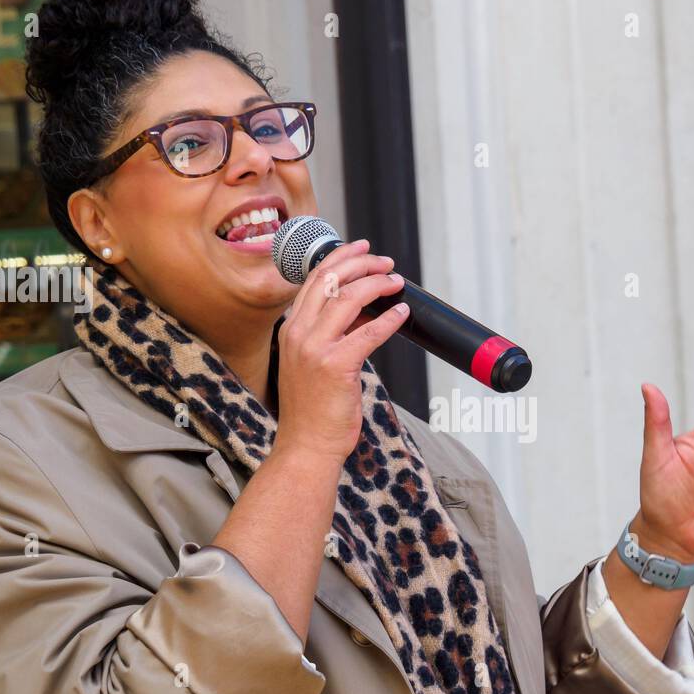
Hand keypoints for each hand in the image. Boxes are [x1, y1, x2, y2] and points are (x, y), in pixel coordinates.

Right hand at [273, 239, 409, 462]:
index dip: (340, 258)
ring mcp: (314, 349)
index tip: (361, 248)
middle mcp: (298, 333)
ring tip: (396, 281)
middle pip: (330, 280)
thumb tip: (365, 309)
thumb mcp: (316, 362)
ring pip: (348, 298)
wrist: (306, 445)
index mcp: (291, 329)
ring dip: (377, 284)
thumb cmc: (314, 409)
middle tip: (385, 261)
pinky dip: (389, 320)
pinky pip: (369, 333)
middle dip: (361, 263)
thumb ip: (334, 334)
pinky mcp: (335, 366)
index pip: (315, 280)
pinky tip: (402, 313)